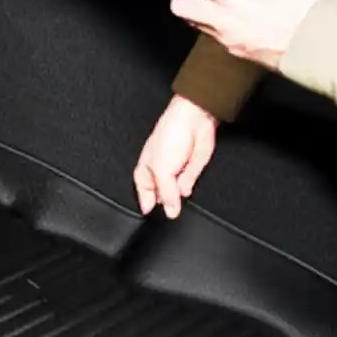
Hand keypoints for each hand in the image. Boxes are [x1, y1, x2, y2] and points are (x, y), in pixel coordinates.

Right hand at [134, 94, 217, 218]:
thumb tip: (170, 212)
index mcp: (145, 171)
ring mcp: (177, 172)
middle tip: (170, 208)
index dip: (147, 204)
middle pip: (162, 196)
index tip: (152, 216)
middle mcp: (160, 173)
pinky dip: (190, 188)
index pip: (144, 194)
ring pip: (178, 193)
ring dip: (179, 196)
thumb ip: (166, 193)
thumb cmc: (169, 136)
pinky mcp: (192, 170)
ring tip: (178, 192)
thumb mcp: (161, 170)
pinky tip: (187, 188)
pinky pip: (191, 185)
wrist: (193, 120)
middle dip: (166, 202)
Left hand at [171, 0, 335, 68]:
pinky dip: (216, 23)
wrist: (321, 35)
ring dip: (198, 10)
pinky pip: (215, 35)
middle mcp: (219, 15)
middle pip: (179, 6)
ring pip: (194, 23)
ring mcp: (227, 36)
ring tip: (216, 0)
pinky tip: (233, 15)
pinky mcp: (238, 50)